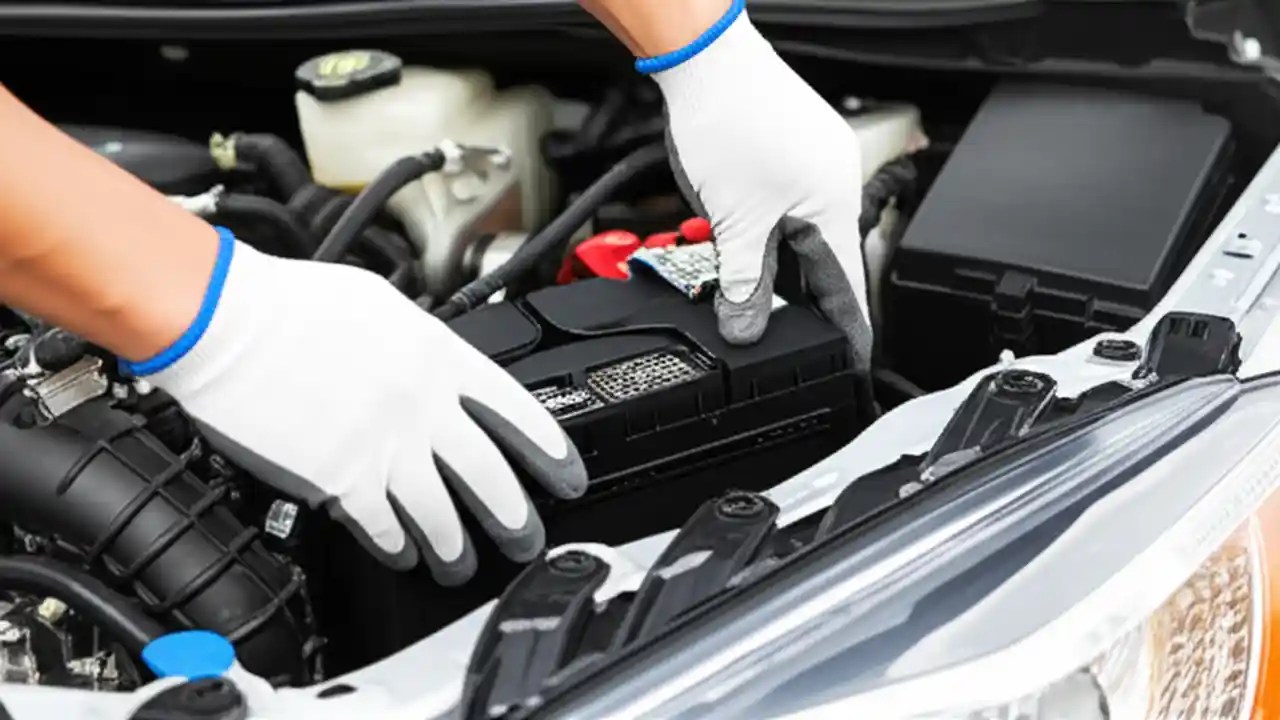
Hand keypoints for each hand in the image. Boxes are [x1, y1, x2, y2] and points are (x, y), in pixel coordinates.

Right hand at [130, 228, 587, 584]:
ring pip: (438, 514)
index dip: (550, 451)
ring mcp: (381, 446)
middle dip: (514, 517)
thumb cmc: (293, 304)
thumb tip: (443, 370)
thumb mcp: (382, 305)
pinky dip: (398, 545)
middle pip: (488, 477)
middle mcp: (420, 407)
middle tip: (526, 538)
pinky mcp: (338, 480)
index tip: (567, 476)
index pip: (516, 412)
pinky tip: (405, 554)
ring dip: (454, 547)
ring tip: (460, 565)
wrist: (227, 322)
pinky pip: (382, 526)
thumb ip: (424, 344)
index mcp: (439, 358)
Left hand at [651, 9, 871, 367]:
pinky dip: (774, 234)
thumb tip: (746, 327)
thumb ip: (743, 281)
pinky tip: (750, 243)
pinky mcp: (793, 149)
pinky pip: (793, 207)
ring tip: (759, 295)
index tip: (853, 365)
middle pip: (826, 263)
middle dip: (807, 303)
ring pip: (805, 235)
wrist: (705, 58)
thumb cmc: (727, 119)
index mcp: (832, 208)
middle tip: (797, 341)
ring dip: (782, 267)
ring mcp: (816, 163)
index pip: (847, 288)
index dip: (848, 332)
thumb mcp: (733, 221)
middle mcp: (834, 185)